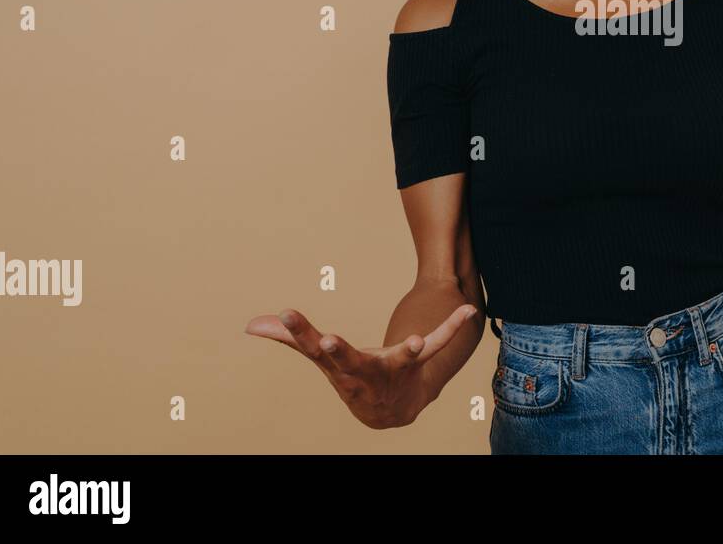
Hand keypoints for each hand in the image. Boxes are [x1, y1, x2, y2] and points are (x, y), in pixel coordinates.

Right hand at [244, 304, 477, 428]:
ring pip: (398, 360)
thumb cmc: (350, 377)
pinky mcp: (419, 363)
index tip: (285, 312)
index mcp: (336, 366)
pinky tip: (471, 311)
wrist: (389, 411)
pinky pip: (439, 346)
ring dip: (407, 352)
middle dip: (336, 351)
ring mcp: (392, 370)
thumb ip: (290, 337)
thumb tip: (251, 325)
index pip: (311, 347)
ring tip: (414, 342)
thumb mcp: (320, 358)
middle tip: (325, 340)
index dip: (298, 331)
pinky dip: (453, 328)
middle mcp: (362, 372)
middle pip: (347, 360)